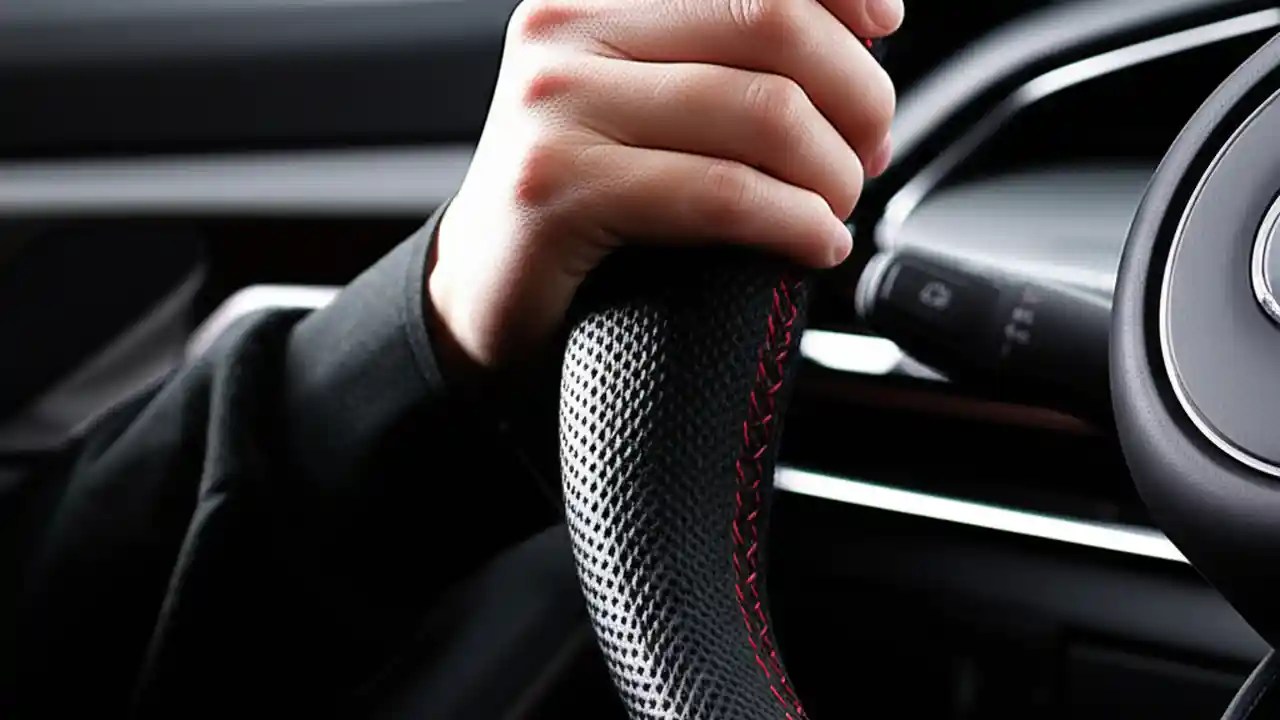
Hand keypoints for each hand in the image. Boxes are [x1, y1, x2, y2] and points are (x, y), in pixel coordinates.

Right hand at [430, 0, 901, 371]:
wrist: (485, 282)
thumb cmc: (583, 190)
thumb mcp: (646, 96)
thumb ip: (721, 53)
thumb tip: (861, 36)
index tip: (884, 26)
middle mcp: (567, 25)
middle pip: (770, 20)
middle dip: (854, 92)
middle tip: (868, 149)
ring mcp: (555, 103)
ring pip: (759, 111)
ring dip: (831, 171)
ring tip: (836, 205)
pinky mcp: (558, 187)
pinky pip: (721, 194)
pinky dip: (794, 223)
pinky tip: (814, 242)